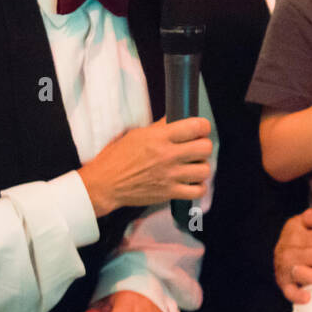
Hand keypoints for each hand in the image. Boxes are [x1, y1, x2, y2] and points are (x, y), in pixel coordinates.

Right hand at [77, 116, 211, 216]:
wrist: (106, 184)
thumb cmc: (117, 157)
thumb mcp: (137, 134)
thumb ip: (160, 128)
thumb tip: (177, 119)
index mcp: (159, 137)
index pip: (196, 126)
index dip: (203, 126)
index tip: (200, 129)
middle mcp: (167, 155)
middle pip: (205, 148)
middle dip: (203, 146)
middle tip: (196, 148)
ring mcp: (170, 176)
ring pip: (204, 170)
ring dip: (201, 167)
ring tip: (192, 166)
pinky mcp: (169, 193)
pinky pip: (197, 191)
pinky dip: (198, 187)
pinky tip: (191, 182)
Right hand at [274, 208, 311, 303]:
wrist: (278, 256)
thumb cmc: (297, 240)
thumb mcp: (299, 223)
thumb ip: (310, 217)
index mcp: (294, 235)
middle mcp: (289, 252)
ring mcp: (285, 269)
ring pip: (302, 273)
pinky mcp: (284, 285)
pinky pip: (290, 291)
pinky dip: (297, 295)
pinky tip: (308, 298)